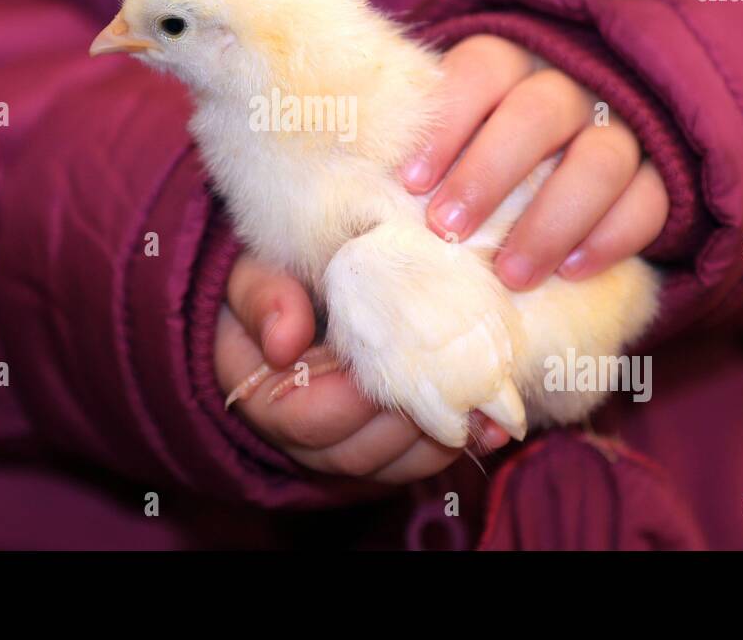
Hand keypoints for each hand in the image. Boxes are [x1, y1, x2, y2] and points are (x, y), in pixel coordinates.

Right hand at [215, 254, 508, 482]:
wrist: (286, 296)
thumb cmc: (271, 283)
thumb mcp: (253, 277)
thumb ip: (264, 300)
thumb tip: (284, 341)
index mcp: (264, 399)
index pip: (309, 420)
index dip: (356, 398)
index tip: (394, 358)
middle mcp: (302, 440)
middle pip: (359, 452)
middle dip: (409, 418)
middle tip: (450, 377)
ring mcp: (344, 448)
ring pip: (394, 465)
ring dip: (438, 437)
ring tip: (478, 399)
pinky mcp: (381, 446)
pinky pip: (417, 462)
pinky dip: (455, 444)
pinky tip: (489, 421)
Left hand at [399, 35, 667, 288]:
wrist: (580, 151)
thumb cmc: (492, 146)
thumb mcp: (459, 128)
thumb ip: (425, 144)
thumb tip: (359, 184)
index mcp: (515, 59)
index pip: (482, 70)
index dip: (447, 124)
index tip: (412, 184)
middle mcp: (573, 83)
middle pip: (537, 113)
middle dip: (488, 174)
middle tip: (447, 230)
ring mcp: (626, 124)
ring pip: (601, 159)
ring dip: (551, 220)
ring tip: (510, 274)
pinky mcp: (663, 172)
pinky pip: (650, 200)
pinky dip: (612, 237)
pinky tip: (573, 272)